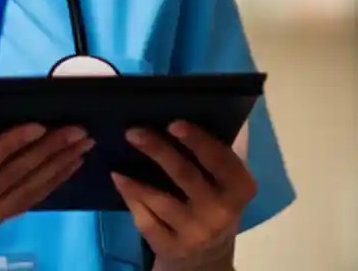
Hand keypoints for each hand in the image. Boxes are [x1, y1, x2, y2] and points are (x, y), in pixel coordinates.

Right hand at [0, 124, 92, 270]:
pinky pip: (20, 206)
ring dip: (54, 169)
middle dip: (48, 152)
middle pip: (14, 178)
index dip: (11, 145)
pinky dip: (44, 188)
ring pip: (24, 193)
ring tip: (80, 148)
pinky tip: (61, 173)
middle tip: (77, 131)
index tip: (38, 125)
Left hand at [112, 122, 255, 268]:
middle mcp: (221, 213)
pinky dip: (131, 198)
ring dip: (136, 179)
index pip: (221, 160)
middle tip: (133, 132)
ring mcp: (196, 234)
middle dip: (157, 150)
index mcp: (240, 188)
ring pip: (160, 200)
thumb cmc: (213, 199)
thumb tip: (197, 105)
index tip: (173, 123)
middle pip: (185, 176)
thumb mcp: (225, 180)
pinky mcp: (172, 247)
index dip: (198, 141)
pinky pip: (146, 220)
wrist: (207, 252)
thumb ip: (216, 150)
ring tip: (117, 161)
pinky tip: (120, 181)